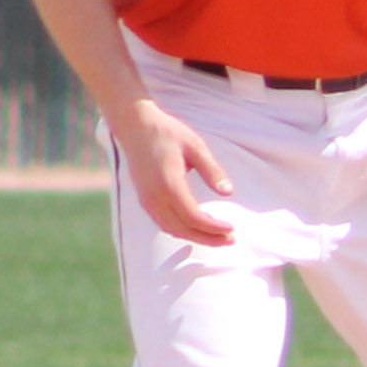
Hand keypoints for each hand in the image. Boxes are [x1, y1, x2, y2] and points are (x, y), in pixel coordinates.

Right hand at [110, 98, 236, 246]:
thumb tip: (228, 192)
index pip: (193, 217)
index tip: (231, 229)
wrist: (135, 126)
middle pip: (183, 229)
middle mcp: (155, 197)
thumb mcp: (195, 146)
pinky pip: (163, 223)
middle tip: (231, 240)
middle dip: (208, 238)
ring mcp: (147, 200)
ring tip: (217, 237)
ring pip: (172, 229)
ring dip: (195, 237)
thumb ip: (212, 170)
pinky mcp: (144, 200)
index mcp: (169, 184)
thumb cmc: (167, 133)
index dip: (213, 228)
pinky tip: (196, 228)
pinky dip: (181, 230)